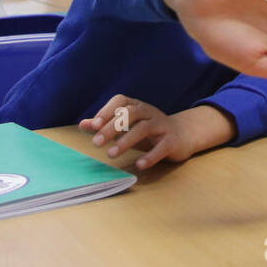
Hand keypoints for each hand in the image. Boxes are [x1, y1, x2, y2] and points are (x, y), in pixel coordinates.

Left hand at [81, 95, 231, 169]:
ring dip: (126, 141)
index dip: (107, 111)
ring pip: (144, 128)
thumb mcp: (127, 125)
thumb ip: (105, 125)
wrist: (183, 135)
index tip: (93, 126)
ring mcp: (162, 125)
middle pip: (131, 113)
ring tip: (111, 154)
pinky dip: (150, 156)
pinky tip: (139, 165)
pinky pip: (161, 146)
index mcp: (137, 106)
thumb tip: (83, 125)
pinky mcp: (172, 141)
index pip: (121, 101)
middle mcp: (150, 112)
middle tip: (96, 143)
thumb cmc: (149, 130)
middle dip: (112, 127)